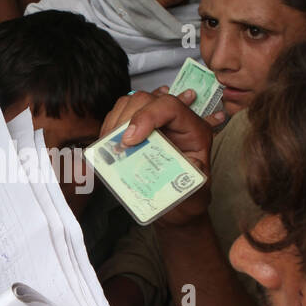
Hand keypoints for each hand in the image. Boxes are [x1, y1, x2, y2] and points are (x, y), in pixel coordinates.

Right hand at [100, 90, 214, 222]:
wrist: (182, 205)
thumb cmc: (190, 197)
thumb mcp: (197, 192)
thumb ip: (192, 178)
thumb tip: (182, 162)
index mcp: (194, 132)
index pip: (170, 106)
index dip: (147, 116)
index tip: (131, 140)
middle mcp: (175, 121)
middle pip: (146, 100)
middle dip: (126, 120)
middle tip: (118, 147)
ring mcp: (156, 122)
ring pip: (130, 103)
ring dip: (115, 123)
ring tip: (110, 147)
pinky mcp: (141, 128)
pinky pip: (120, 115)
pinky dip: (110, 128)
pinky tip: (108, 145)